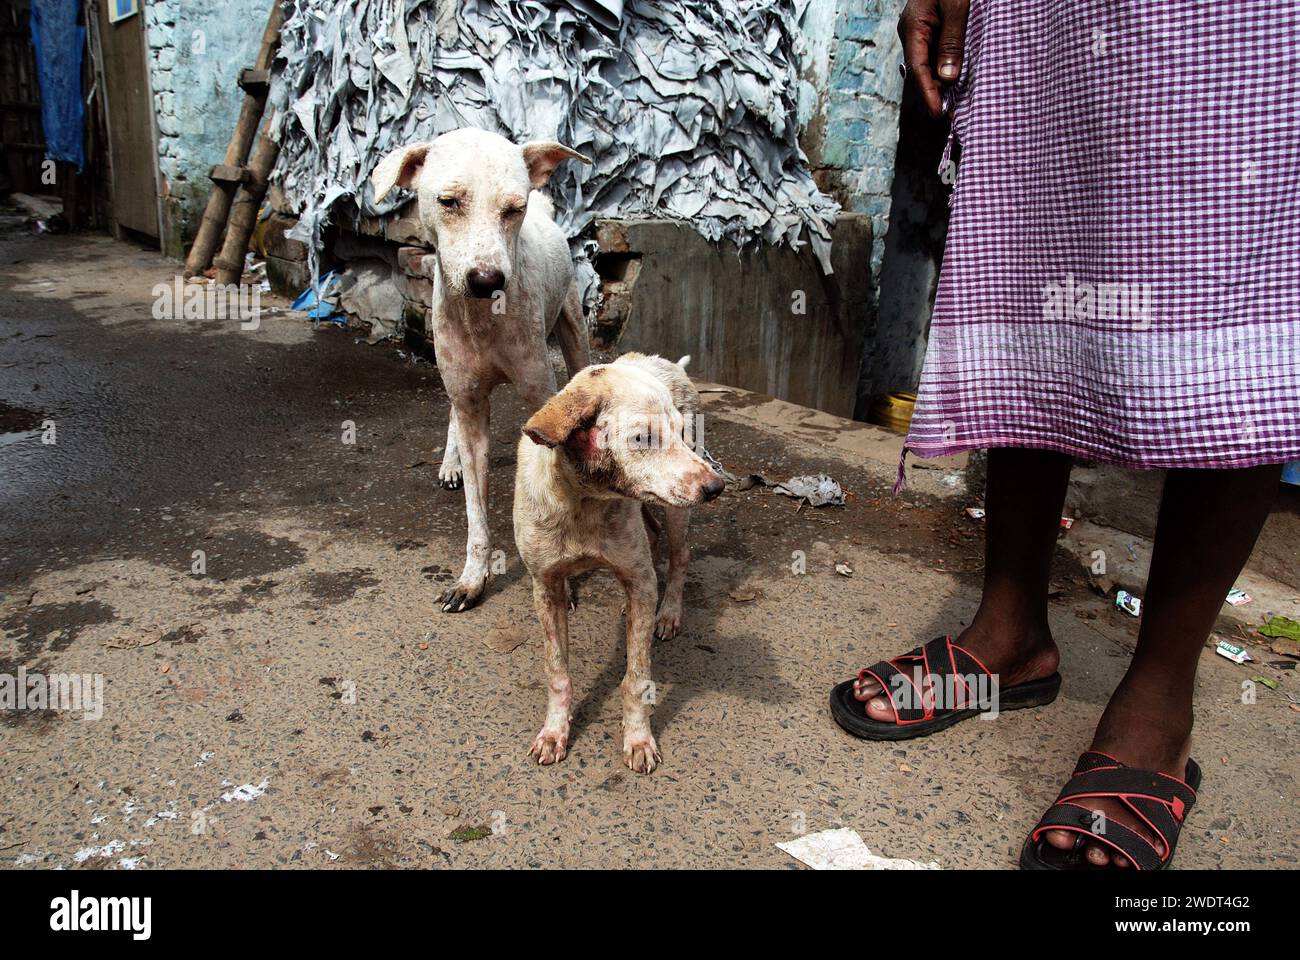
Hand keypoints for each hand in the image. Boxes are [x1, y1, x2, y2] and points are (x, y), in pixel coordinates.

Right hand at [899, 0, 970, 117]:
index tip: (938, 113)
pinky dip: (945, 70)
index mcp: (913, 26)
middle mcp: (913, 32)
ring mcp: (921, 31)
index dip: (928, 93)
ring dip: (940, 84)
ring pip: (928, 64)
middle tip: (950, 116)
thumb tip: (947, 77)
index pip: (918, 69)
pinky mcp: (932, 28)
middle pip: (921, 70)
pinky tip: (956, 82)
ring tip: (954, 105)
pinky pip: (935, 55)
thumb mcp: (958, 6)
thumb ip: (952, 40)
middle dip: (934, 93)